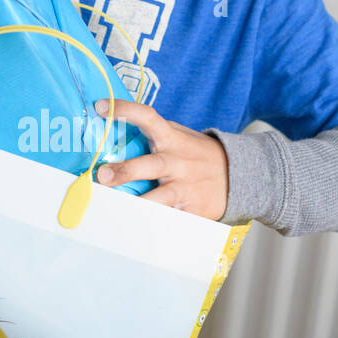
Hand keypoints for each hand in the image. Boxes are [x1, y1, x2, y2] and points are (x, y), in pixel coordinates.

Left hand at [93, 99, 228, 220]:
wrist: (237, 176)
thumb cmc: (195, 155)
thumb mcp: (179, 137)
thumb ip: (153, 135)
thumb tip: (112, 131)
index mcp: (171, 139)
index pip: (147, 117)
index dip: (125, 110)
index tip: (100, 107)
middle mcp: (177, 162)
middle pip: (150, 165)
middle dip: (125, 170)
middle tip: (102, 176)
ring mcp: (184, 187)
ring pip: (159, 198)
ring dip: (136, 204)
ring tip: (114, 210)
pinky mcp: (191, 210)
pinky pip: (169, 219)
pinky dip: (152, 225)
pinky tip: (135, 230)